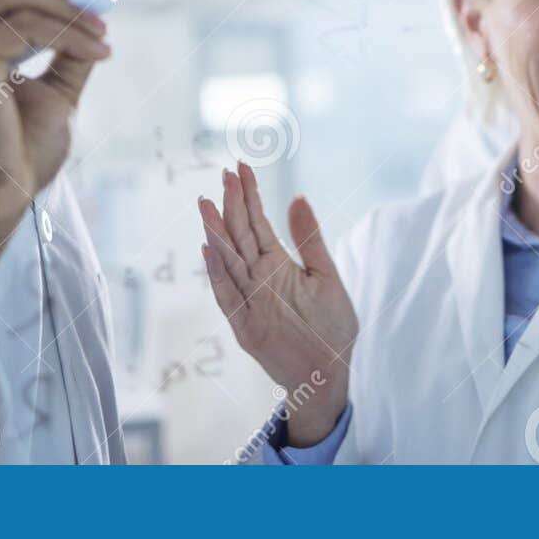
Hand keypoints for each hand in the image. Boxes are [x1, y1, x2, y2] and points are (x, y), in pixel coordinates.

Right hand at [200, 162, 357, 446]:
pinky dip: (218, 274)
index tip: (240, 166)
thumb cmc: (331, 326)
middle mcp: (259, 277)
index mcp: (277, 263)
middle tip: (224, 174)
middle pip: (240, 235)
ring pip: (229, 260)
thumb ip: (310, 239)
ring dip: (218, 233)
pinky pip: (228, 296)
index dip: (249, 195)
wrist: (328, 373)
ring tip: (207, 204)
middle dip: (232, 204)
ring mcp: (250, 300)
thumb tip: (298, 197)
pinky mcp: (245, 325)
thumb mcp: (327, 276)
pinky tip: (209, 250)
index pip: (257, 222)